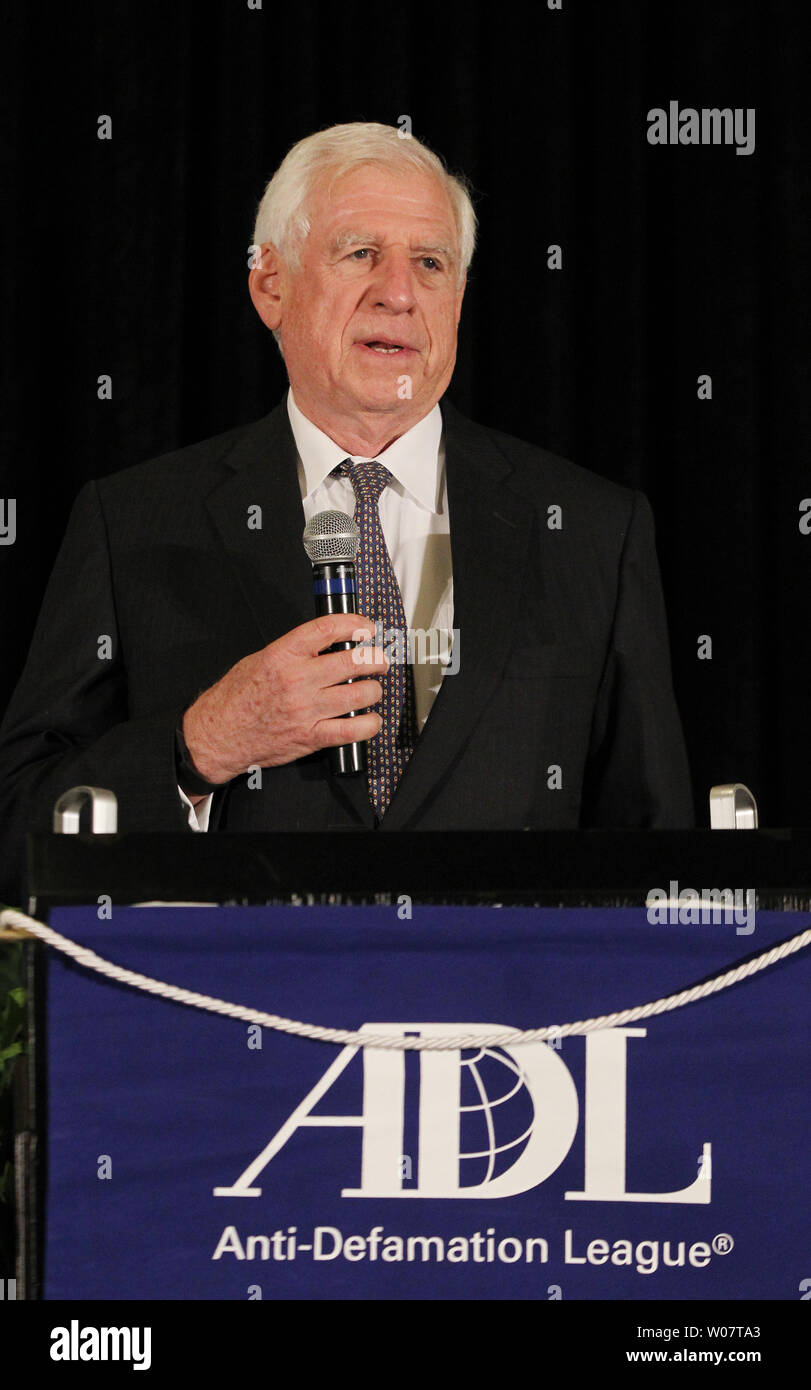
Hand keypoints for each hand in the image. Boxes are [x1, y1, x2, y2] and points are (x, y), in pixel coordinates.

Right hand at [182, 613, 385, 783]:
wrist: (218, 734)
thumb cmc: (236, 698)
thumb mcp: (259, 660)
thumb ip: (293, 651)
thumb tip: (327, 642)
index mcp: (283, 655)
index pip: (328, 629)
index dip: (355, 624)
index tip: (367, 628)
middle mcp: (297, 680)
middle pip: (353, 660)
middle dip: (375, 659)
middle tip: (378, 660)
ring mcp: (306, 709)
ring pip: (360, 694)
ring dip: (374, 690)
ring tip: (372, 689)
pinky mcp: (310, 736)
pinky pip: (351, 730)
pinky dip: (370, 724)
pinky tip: (371, 720)